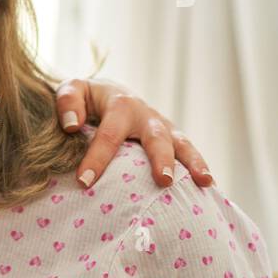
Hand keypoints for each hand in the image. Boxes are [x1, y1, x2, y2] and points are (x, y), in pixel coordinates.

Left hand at [55, 78, 213, 188]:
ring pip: (181, 143)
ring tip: (204, 182)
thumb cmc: (88, 97)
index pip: (109, 134)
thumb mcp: (73, 90)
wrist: (110, 92)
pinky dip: (200, 166)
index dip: (97, 158)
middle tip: (163, 180)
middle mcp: (146, 116)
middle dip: (161, 158)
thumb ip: (68, 101)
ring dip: (193, 162)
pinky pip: (189, 153)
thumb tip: (71, 125)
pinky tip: (209, 187)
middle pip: (156, 137)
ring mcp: (163, 127)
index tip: (84, 182)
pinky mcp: (172, 138)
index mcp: (120, 105)